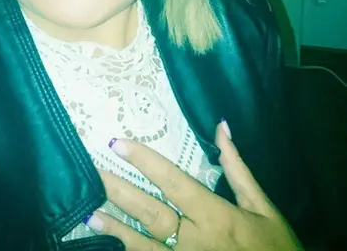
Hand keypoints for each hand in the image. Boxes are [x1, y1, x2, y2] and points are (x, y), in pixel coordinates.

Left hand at [83, 121, 303, 249]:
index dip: (145, 161)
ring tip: (90, 213)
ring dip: (116, 229)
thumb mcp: (262, 207)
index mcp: (216, 217)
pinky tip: (111, 246)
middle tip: (93, 172)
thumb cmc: (276, 248)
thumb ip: (238, 169)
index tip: (119, 143)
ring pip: (144, 245)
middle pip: (151, 213)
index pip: (173, 182)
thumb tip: (221, 127)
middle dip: (120, 191)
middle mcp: (197, 242)